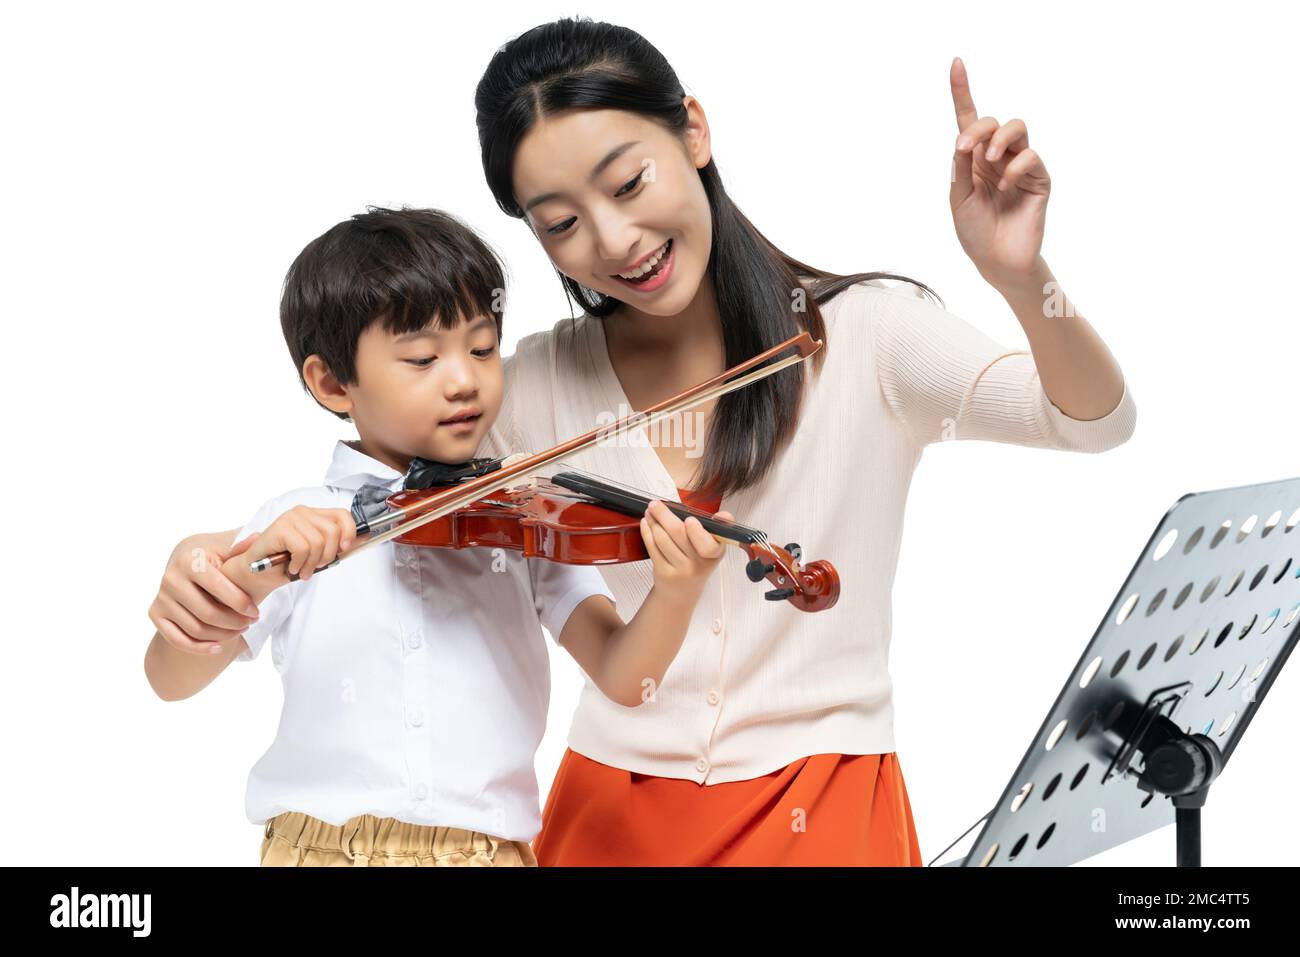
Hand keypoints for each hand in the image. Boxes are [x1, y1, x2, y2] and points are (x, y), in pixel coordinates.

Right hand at [150, 529, 260, 654]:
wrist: (185, 562)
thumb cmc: (213, 556)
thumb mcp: (226, 549)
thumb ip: (241, 548)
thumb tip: (259, 538)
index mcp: (190, 562)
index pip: (219, 589)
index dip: (241, 604)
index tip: (256, 611)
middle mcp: (171, 579)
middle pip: (208, 614)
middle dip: (234, 622)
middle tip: (251, 622)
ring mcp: (161, 598)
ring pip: (196, 629)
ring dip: (222, 635)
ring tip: (240, 630)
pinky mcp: (155, 613)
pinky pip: (177, 639)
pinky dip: (198, 648)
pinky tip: (218, 648)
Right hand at [250, 506, 356, 582]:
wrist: (256, 573)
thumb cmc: (285, 563)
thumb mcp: (316, 554)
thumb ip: (335, 545)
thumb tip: (363, 538)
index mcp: (314, 515)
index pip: (342, 515)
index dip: (350, 531)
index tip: (345, 549)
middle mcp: (303, 512)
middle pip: (333, 531)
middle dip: (328, 556)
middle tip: (315, 567)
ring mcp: (290, 518)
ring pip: (318, 542)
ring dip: (311, 564)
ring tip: (301, 570)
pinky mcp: (280, 528)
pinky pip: (303, 547)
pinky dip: (299, 563)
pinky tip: (291, 566)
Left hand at [639, 500, 729, 596]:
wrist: (682, 591)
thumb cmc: (697, 562)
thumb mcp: (711, 546)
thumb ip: (716, 527)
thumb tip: (725, 515)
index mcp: (714, 554)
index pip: (708, 546)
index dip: (697, 532)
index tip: (690, 520)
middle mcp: (699, 564)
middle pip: (679, 534)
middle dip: (664, 515)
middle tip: (655, 504)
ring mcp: (681, 571)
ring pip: (662, 539)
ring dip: (653, 522)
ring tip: (650, 512)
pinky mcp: (664, 573)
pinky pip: (653, 548)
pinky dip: (647, 532)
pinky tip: (646, 524)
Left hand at [949, 56, 1050, 288]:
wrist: (997, 262)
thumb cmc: (975, 232)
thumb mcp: (959, 197)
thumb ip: (961, 166)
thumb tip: (964, 136)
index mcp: (973, 159)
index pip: (969, 120)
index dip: (962, 91)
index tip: (956, 63)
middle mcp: (997, 157)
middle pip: (993, 120)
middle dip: (978, 127)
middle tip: (965, 147)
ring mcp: (1019, 166)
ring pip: (1017, 127)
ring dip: (999, 138)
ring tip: (990, 160)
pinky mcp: (1039, 179)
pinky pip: (1030, 156)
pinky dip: (1015, 167)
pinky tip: (1005, 187)